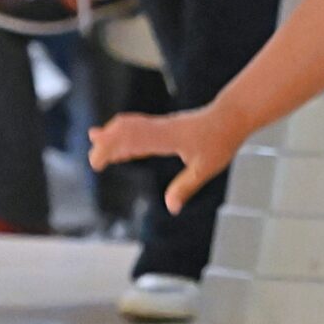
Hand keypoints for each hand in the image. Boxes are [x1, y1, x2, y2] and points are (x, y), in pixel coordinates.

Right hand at [89, 104, 247, 213]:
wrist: (231, 115)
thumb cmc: (220, 140)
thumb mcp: (205, 169)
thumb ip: (186, 187)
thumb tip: (171, 208)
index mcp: (167, 137)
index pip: (133, 140)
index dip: (112, 148)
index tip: (97, 162)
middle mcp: (160, 128)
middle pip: (126, 130)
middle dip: (107, 143)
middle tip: (92, 161)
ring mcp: (161, 125)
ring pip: (130, 125)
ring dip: (112, 136)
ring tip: (95, 144)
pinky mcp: (164, 126)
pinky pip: (138, 127)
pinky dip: (124, 134)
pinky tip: (117, 141)